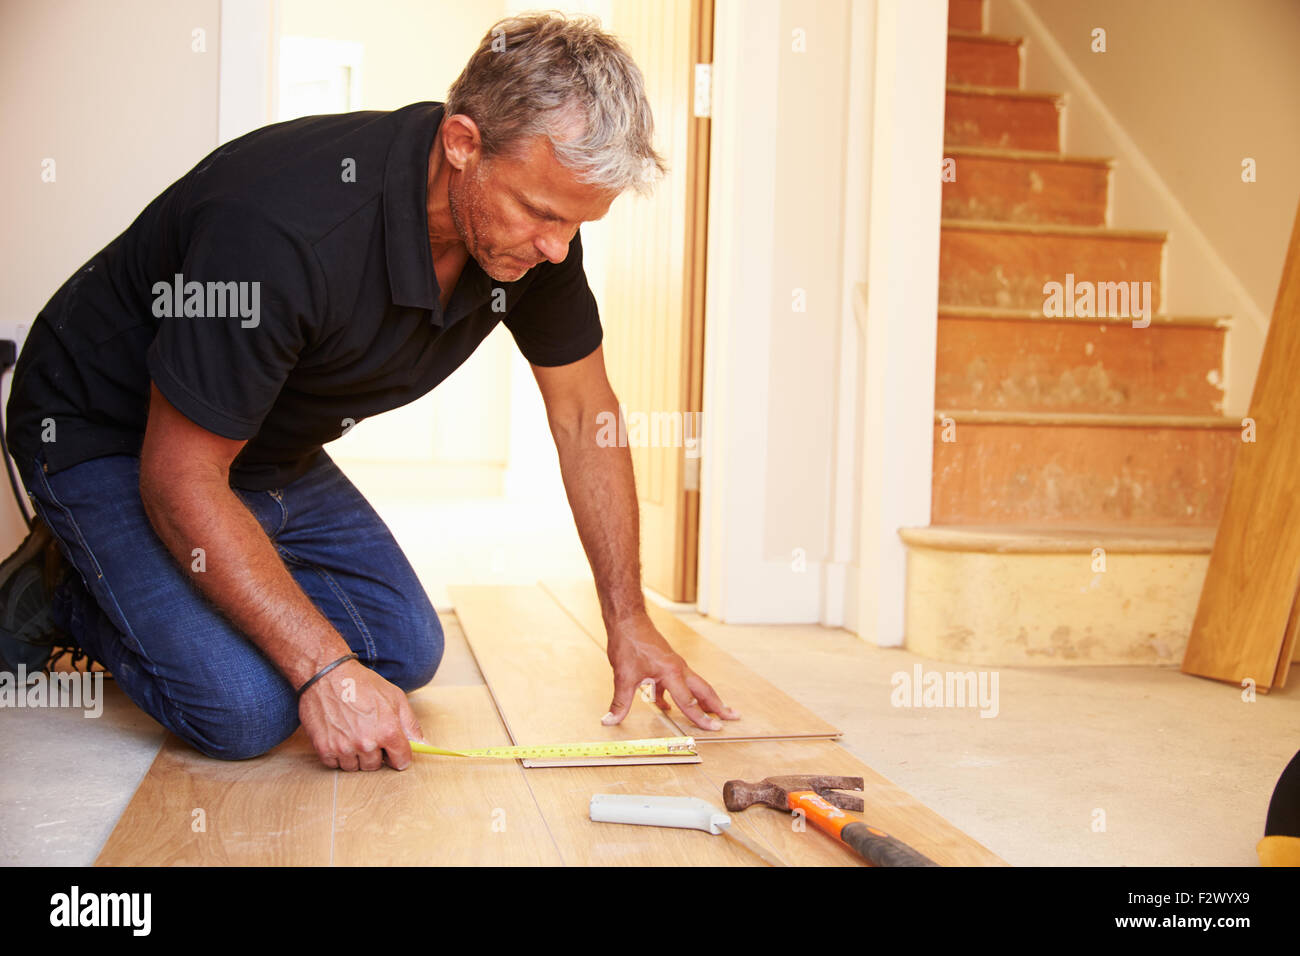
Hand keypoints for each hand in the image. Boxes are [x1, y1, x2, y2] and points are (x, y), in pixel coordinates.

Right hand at [297, 659, 424, 770]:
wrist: (326, 675)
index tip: (394, 750)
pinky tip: (339, 736)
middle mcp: (366, 743)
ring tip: (352, 733)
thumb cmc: (362, 683)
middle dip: (375, 753)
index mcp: (388, 731)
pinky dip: (338, 755)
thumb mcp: (395, 697)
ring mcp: (344, 748)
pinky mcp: (324, 749)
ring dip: (355, 755)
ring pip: (355, 767)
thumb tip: (422, 744)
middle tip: (368, 733)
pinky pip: (335, 765)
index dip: (399, 755)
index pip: (401, 761)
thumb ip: (410, 724)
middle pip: (376, 766)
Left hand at [602, 612, 738, 731]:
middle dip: (718, 705)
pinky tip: (668, 707)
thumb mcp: (623, 676)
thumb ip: (620, 702)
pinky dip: (677, 696)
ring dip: (703, 700)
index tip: (715, 728)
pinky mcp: (665, 664)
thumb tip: (610, 720)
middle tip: (733, 716)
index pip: (689, 702)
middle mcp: (678, 668)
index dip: (702, 718)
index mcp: (672, 672)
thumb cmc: (628, 642)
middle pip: (703, 690)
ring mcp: (673, 665)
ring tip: (713, 712)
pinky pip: (676, 683)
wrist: (627, 620)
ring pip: (693, 686)